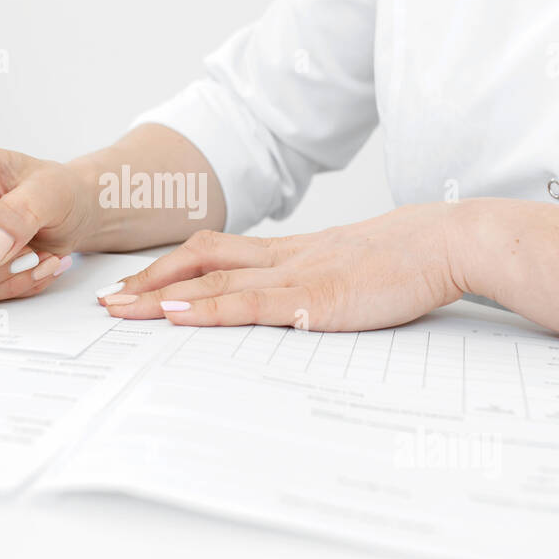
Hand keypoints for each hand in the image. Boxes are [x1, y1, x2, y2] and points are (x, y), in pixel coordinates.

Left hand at [95, 204, 465, 329]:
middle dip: (147, 281)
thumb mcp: (352, 271)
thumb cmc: (410, 261)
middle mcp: (284, 258)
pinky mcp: (315, 299)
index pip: (216, 252)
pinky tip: (173, 316)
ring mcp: (297, 277)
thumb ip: (319, 286)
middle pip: (199, 260)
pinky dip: (207, 310)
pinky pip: (250, 303)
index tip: (135, 284)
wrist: (450, 242)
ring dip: (160, 296)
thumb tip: (298, 308)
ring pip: (213, 280)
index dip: (170, 266)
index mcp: (292, 252)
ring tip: (120, 311)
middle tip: (107, 302)